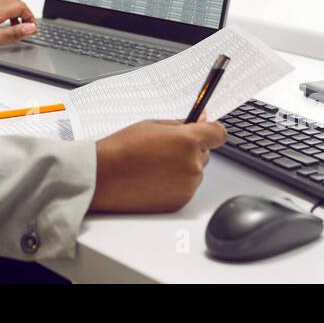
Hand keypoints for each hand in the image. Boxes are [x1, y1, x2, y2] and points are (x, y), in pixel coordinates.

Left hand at [0, 0, 37, 51]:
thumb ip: (15, 33)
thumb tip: (31, 28)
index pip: (22, 7)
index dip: (30, 17)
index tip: (32, 28)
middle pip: (16, 1)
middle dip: (24, 13)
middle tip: (25, 26)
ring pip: (6, 0)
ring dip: (14, 11)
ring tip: (13, 26)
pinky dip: (4, 10)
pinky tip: (0, 22)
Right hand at [89, 112, 225, 212]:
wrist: (104, 177)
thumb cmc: (123, 148)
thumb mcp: (153, 125)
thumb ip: (181, 124)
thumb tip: (201, 121)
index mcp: (188, 141)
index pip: (219, 134)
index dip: (212, 131)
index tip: (207, 131)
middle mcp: (192, 165)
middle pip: (205, 154)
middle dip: (191, 150)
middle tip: (164, 149)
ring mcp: (188, 186)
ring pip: (195, 172)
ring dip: (182, 167)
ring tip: (154, 165)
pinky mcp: (180, 201)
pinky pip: (185, 188)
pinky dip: (174, 183)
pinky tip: (153, 178)